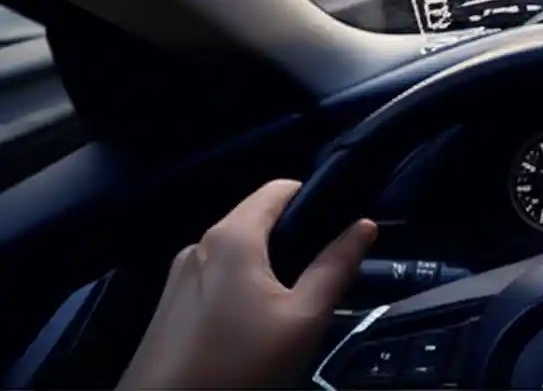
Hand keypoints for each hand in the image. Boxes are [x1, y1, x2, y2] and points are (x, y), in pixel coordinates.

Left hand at [118, 180, 376, 388]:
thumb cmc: (240, 364)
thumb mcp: (302, 320)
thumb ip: (335, 267)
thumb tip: (364, 225)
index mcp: (232, 237)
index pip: (279, 188)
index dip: (316, 199)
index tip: (341, 231)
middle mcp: (200, 244)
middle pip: (258, 220)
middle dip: (295, 239)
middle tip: (323, 276)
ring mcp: (179, 275)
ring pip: (238, 252)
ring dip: (269, 267)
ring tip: (291, 306)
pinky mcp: (169, 303)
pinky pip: (217, 277)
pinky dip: (242, 287)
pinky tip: (253, 326)